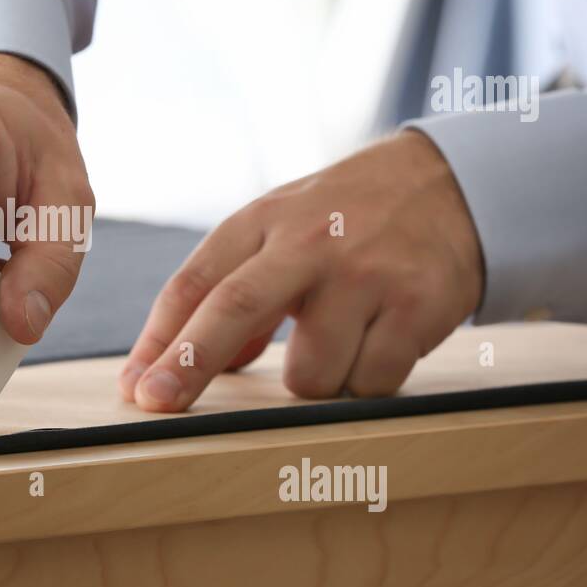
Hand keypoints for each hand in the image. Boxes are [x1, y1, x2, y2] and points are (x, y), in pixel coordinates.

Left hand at [119, 130, 483, 407]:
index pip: (194, 282)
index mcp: (262, 221)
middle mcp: (308, 243)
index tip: (136, 385)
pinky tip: (378, 344)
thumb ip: (237, 289)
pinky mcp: (417, 306)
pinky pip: (371, 382)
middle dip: (189, 363)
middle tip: (157, 402)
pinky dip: (366, 381)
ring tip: (339, 342)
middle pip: (233, 308)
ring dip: (315, 382)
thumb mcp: (282, 230)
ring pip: (311, 375)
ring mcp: (364, 275)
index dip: (158, 340)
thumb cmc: (347, 216)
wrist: (450, 183)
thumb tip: (199, 363)